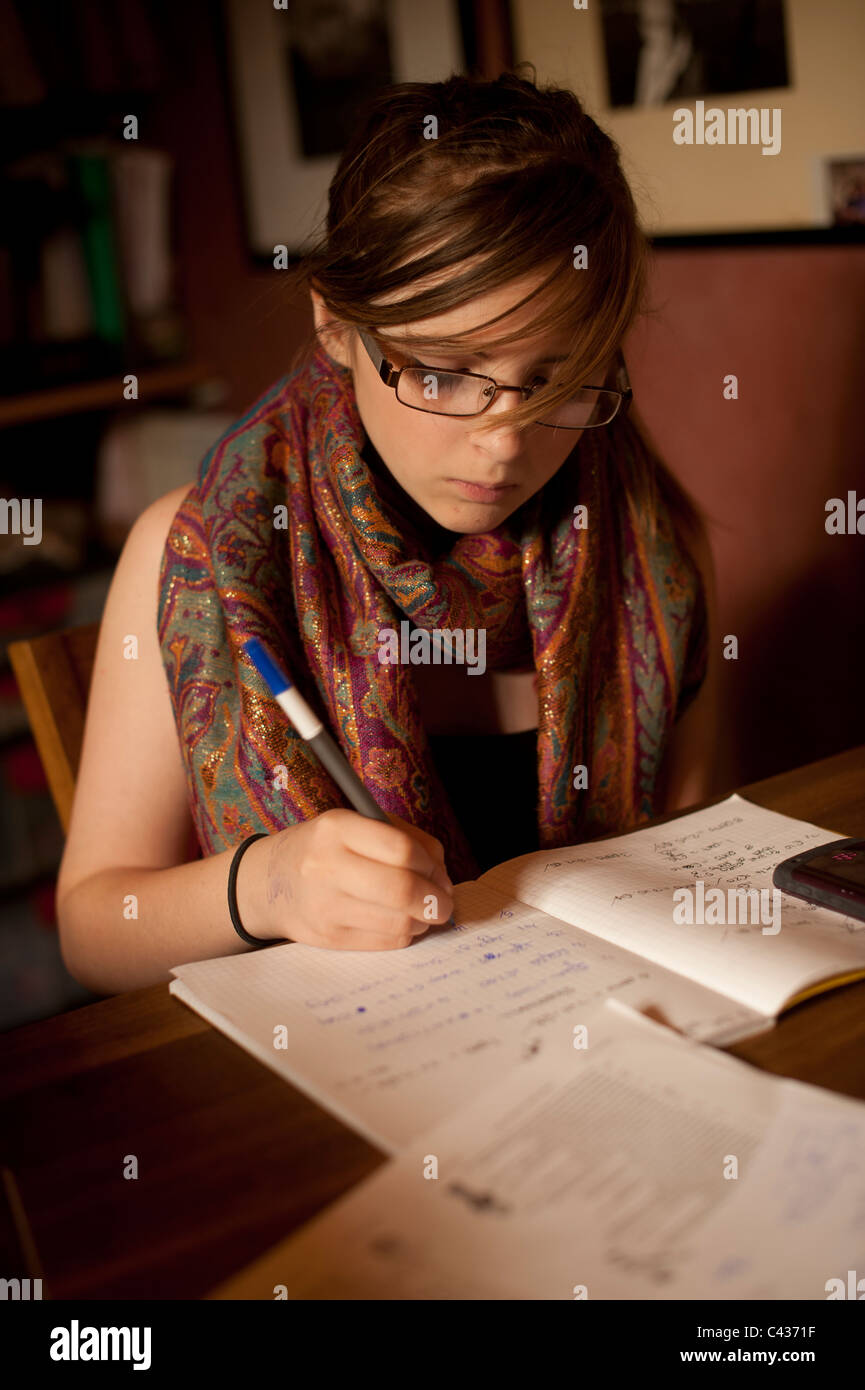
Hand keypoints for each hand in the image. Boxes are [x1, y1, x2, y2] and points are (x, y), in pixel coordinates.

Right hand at [241, 809, 453, 949]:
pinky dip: (405, 934)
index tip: (437, 871)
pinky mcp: (328, 938)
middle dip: (435, 900)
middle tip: (443, 902)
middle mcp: (327, 866)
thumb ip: (405, 839)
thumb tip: (443, 878)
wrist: (269, 882)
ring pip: (398, 921)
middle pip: (402, 889)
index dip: (431, 864)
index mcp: (337, 828)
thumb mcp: (355, 826)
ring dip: (423, 920)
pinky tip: (403, 923)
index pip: (402, 849)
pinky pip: (386, 942)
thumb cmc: (325, 849)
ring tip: (422, 912)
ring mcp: (325, 906)